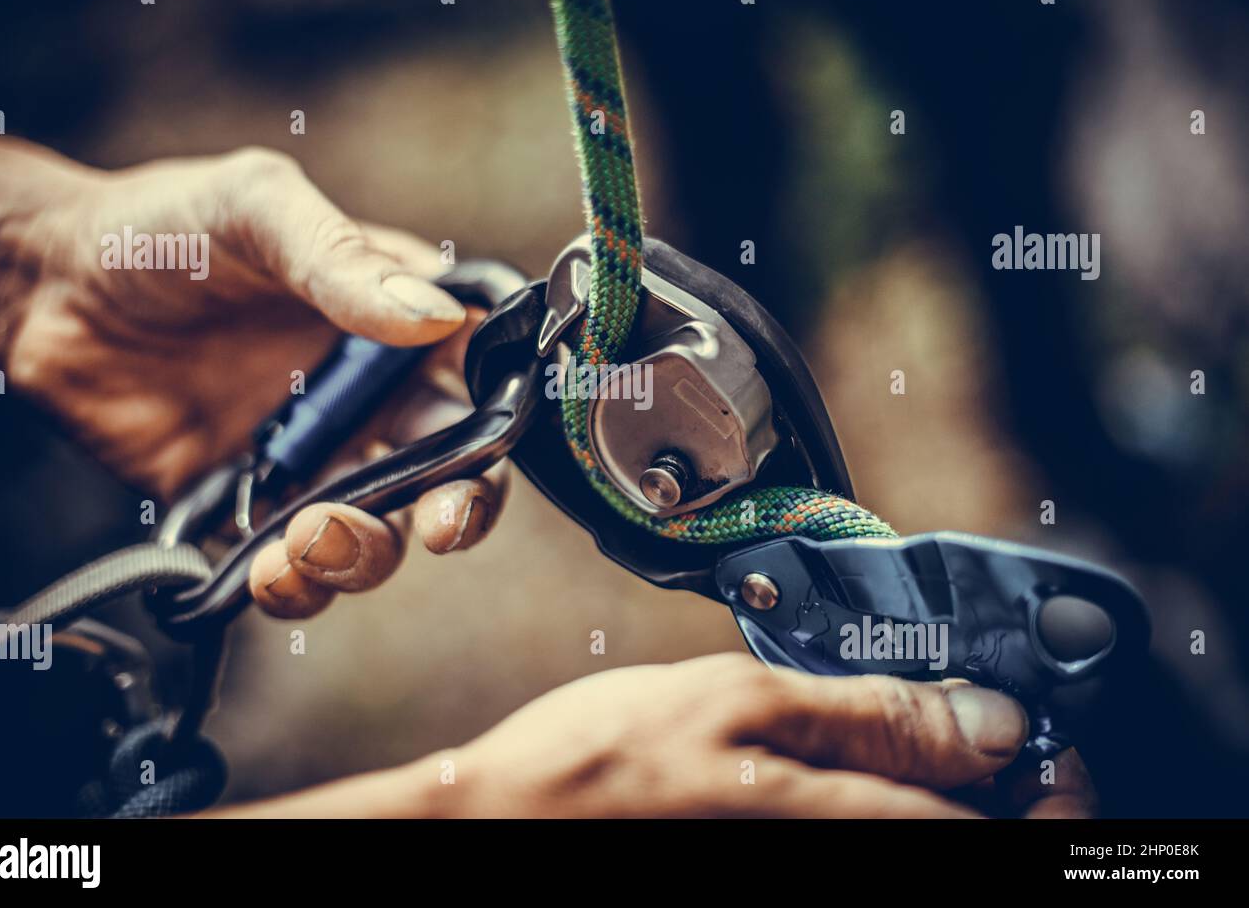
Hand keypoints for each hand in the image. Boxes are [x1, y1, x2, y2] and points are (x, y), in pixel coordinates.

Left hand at [0, 136, 506, 616]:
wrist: (44, 287)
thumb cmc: (160, 226)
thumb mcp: (256, 208)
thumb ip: (341, 260)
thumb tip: (435, 318)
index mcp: (391, 320)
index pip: (478, 381)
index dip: (499, 427)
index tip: (484, 456)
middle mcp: (364, 397)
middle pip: (448, 474)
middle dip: (454, 511)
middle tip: (436, 525)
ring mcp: (310, 457)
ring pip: (377, 533)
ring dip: (366, 554)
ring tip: (313, 542)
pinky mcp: (247, 506)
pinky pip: (292, 566)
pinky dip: (295, 587)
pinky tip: (269, 571)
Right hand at [223, 654, 1094, 817]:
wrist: (511, 819)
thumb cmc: (607, 761)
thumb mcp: (741, 707)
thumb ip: (870, 717)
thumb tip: (986, 722)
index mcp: (843, 826)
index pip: (1002, 826)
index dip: (1050, 779)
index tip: (1049, 735)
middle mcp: (836, 855)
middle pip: (968, 831)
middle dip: (1004, 776)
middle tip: (987, 720)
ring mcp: (802, 854)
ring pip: (916, 824)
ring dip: (949, 778)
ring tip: (926, 723)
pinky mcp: (775, 844)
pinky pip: (860, 823)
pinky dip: (886, 787)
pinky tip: (858, 751)